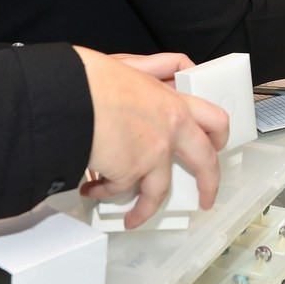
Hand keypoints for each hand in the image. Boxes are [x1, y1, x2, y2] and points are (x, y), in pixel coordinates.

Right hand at [73, 47, 228, 228]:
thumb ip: (153, 71)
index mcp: (173, 100)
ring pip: (160, 191)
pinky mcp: (132, 171)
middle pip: (205, 162)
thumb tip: (168, 73)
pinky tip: (92, 189)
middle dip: (208, 184)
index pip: (213, 119)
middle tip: (204, 198)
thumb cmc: (89, 78)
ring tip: (134, 218)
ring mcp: (155, 151)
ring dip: (145, 209)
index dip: (218, 136)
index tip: (215, 147)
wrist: (66, 95)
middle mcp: (172, 126)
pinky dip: (104, 193)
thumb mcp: (129, 65)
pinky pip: (120, 191)